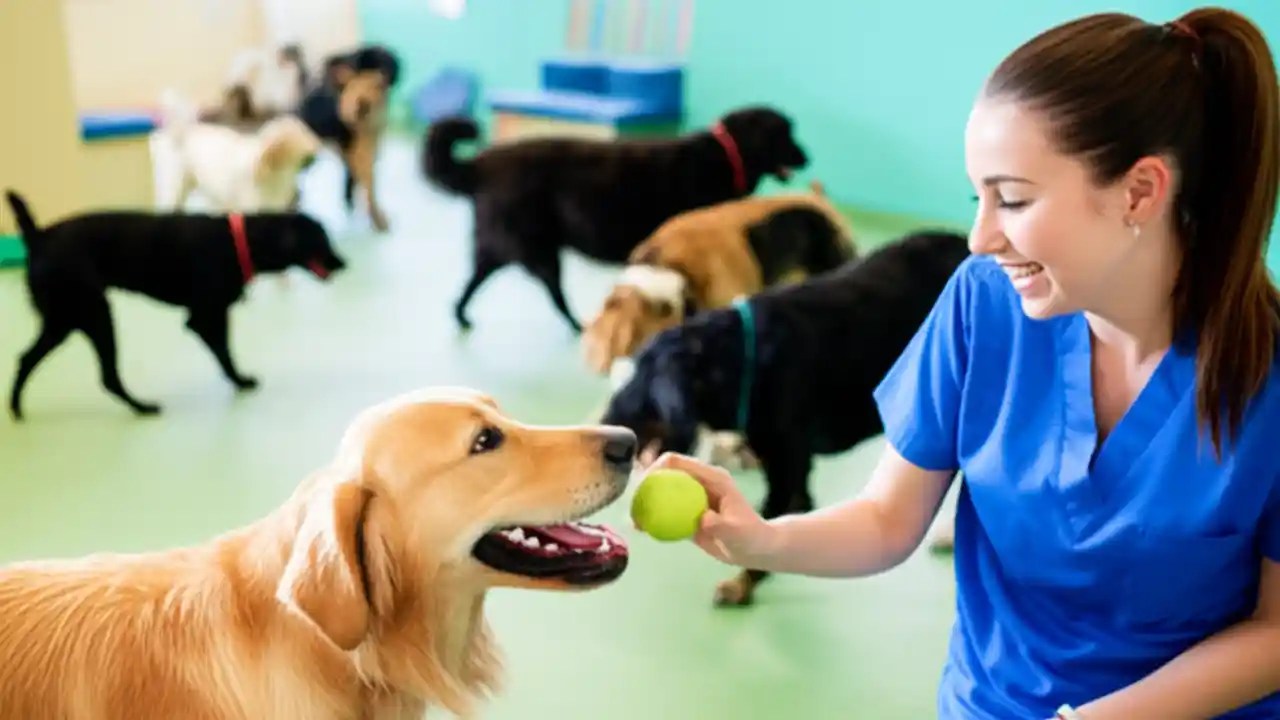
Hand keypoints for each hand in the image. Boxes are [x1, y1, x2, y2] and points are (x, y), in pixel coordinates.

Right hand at [645, 453, 776, 568]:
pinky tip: (641, 530)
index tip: (644, 486)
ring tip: (633, 520)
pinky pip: (666, 513)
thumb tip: (702, 519)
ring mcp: (692, 499)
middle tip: (633, 505)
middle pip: (664, 475)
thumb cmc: (752, 536)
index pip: (678, 462)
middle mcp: (699, 484)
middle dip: (644, 485)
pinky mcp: (688, 515)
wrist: (756, 550)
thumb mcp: (738, 532)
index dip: (657, 468)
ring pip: (662, 494)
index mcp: (711, 477)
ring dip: (645, 503)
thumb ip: (721, 525)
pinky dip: (653, 518)